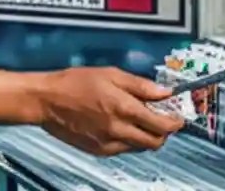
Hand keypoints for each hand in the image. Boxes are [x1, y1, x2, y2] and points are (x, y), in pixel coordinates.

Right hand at [37, 67, 183, 156]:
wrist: (46, 100)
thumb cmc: (73, 83)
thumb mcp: (110, 74)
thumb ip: (140, 85)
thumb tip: (164, 92)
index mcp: (124, 107)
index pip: (163, 125)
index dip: (175, 122)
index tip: (177, 116)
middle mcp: (119, 129)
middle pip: (156, 141)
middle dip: (164, 132)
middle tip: (161, 119)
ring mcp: (109, 142)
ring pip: (141, 147)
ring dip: (146, 136)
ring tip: (138, 120)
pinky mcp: (99, 150)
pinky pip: (124, 149)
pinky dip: (129, 140)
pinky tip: (120, 126)